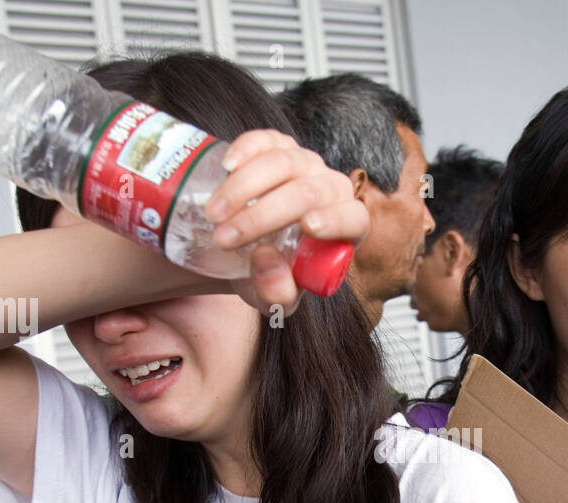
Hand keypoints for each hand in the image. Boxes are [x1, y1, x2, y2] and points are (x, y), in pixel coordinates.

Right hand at [203, 129, 368, 315]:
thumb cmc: (272, 274)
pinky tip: (227, 165)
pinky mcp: (280, 146)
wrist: (251, 248)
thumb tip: (266, 259)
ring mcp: (307, 165)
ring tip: (214, 214)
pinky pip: (268, 140)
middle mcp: (332, 191)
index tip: (308, 226)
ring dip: (244, 187)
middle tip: (225, 237)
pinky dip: (247, 147)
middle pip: (308, 192)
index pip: (353, 218)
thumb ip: (276, 293)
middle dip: (262, 215)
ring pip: (284, 163)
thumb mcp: (273, 299)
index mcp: (346, 230)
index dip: (335, 219)